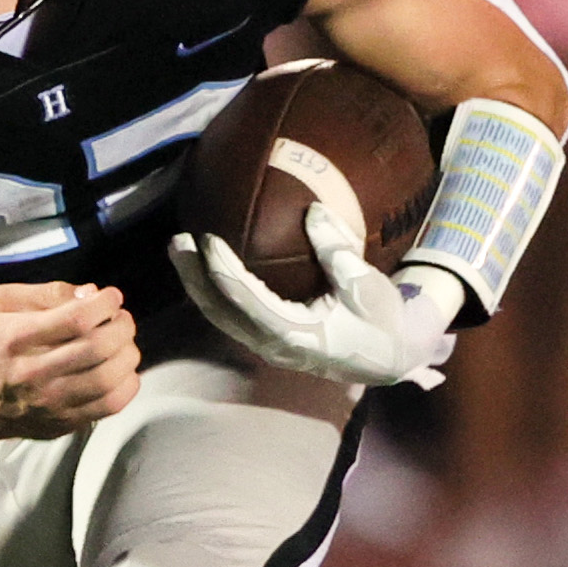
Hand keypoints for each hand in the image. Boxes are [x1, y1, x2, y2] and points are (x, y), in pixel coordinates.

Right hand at [0, 283, 137, 438]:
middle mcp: (33, 372)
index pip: (76, 319)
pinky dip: (127, 384)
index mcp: (17, 337)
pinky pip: (110, 405)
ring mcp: (50, 401)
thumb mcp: (5, 304)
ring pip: (109, 379)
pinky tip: (121, 371)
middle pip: (98, 348)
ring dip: (128, 355)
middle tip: (122, 320)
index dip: (105, 304)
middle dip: (122, 327)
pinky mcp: (63, 422)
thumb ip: (48, 292)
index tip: (111, 298)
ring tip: (124, 344)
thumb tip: (91, 293)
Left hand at [168, 202, 457, 388]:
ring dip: (197, 285)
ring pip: (220, 318)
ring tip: (180, 250)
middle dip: (194, 277)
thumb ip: (337, 248)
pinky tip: (204, 268)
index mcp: (295, 334)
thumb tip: (313, 210)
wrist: (390, 356)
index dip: (221, 269)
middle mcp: (274, 346)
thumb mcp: (364, 284)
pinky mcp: (270, 342)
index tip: (208, 239)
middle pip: (220, 312)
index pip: (245, 300)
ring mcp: (269, 347)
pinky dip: (213, 292)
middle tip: (177, 240)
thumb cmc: (380, 320)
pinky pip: (232, 317)